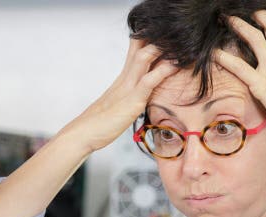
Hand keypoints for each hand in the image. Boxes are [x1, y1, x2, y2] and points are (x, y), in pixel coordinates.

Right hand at [65, 39, 179, 153]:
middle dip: (157, 38)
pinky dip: (162, 71)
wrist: (85, 133)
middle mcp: (125, 78)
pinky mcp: (132, 101)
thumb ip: (131, 96)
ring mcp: (128, 88)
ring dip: (161, 49)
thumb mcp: (120, 105)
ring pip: (144, 58)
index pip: (136, 49)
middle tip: (175, 34)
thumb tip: (142, 96)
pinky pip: (148, 81)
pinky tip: (174, 65)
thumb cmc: (101, 123)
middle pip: (140, 46)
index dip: (149, 39)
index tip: (166, 36)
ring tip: (180, 42)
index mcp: (123, 78)